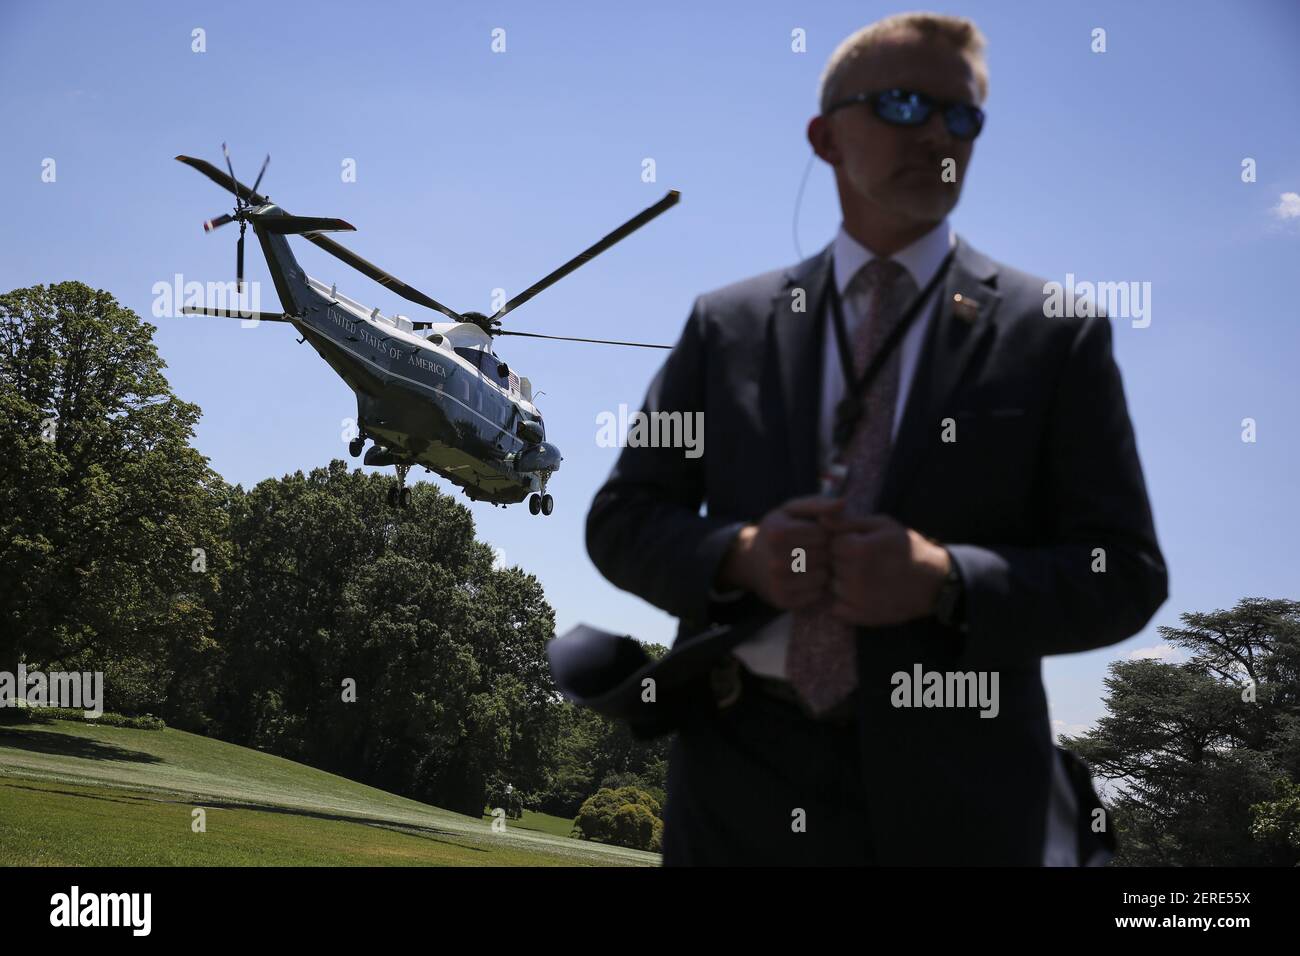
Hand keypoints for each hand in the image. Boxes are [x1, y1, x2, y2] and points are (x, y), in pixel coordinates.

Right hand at [716, 495, 844, 609]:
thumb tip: (843, 504)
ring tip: (814, 563)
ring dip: (824, 570)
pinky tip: (809, 578)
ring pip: (822, 577)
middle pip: (824, 556)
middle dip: (827, 552)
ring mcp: (777, 582)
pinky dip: (817, 587)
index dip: (827, 533)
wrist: (752, 561)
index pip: (824, 534)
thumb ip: (819, 504)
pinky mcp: (782, 600)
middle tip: (820, 550)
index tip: (820, 533)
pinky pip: (816, 594)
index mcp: (777, 533)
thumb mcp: (794, 510)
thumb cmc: (781, 529)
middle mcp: (775, 559)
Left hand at [823, 513, 950, 626]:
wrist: (933, 582)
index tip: (861, 545)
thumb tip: (819, 520)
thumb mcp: (882, 526)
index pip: (831, 544)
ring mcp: (857, 598)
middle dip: (843, 562)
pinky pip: (836, 608)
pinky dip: (845, 603)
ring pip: (833, 586)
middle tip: (867, 563)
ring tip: (868, 579)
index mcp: (859, 549)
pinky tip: (864, 595)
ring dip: (844, 582)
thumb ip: (848, 522)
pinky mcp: (860, 616)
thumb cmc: (907, 548)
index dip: (845, 543)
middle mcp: (855, 575)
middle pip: (831, 565)